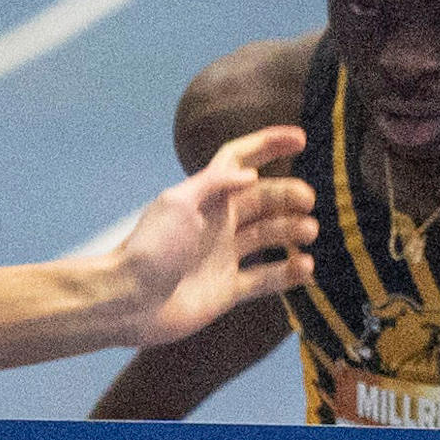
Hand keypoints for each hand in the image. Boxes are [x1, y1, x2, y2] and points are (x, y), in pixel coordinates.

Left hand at [109, 124, 316, 342]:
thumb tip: (252, 175)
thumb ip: (215, 184)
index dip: (268, 145)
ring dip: (292, 231)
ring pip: (269, 236)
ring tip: (309, 232)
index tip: (300, 139)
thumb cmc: (150, 248)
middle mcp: (218, 223)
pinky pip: (266, 279)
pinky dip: (289, 273)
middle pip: (262, 199)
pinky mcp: (228, 289)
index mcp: (205, 196)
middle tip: (308, 202)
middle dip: (288, 195)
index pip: (240, 160)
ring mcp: (224, 256)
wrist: (130, 301)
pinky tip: (307, 269)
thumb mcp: (179, 204)